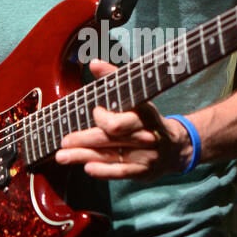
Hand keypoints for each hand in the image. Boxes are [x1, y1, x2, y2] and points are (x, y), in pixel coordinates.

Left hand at [54, 58, 192, 178]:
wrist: (174, 147)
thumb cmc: (146, 118)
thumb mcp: (136, 97)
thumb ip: (113, 79)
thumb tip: (93, 63)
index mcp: (145, 114)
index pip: (120, 120)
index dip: (103, 118)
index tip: (94, 111)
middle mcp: (146, 135)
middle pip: (111, 139)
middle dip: (84, 139)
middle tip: (64, 140)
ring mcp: (146, 156)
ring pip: (111, 156)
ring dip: (83, 156)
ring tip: (61, 156)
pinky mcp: (143, 171)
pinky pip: (121, 172)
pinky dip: (103, 171)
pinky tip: (87, 168)